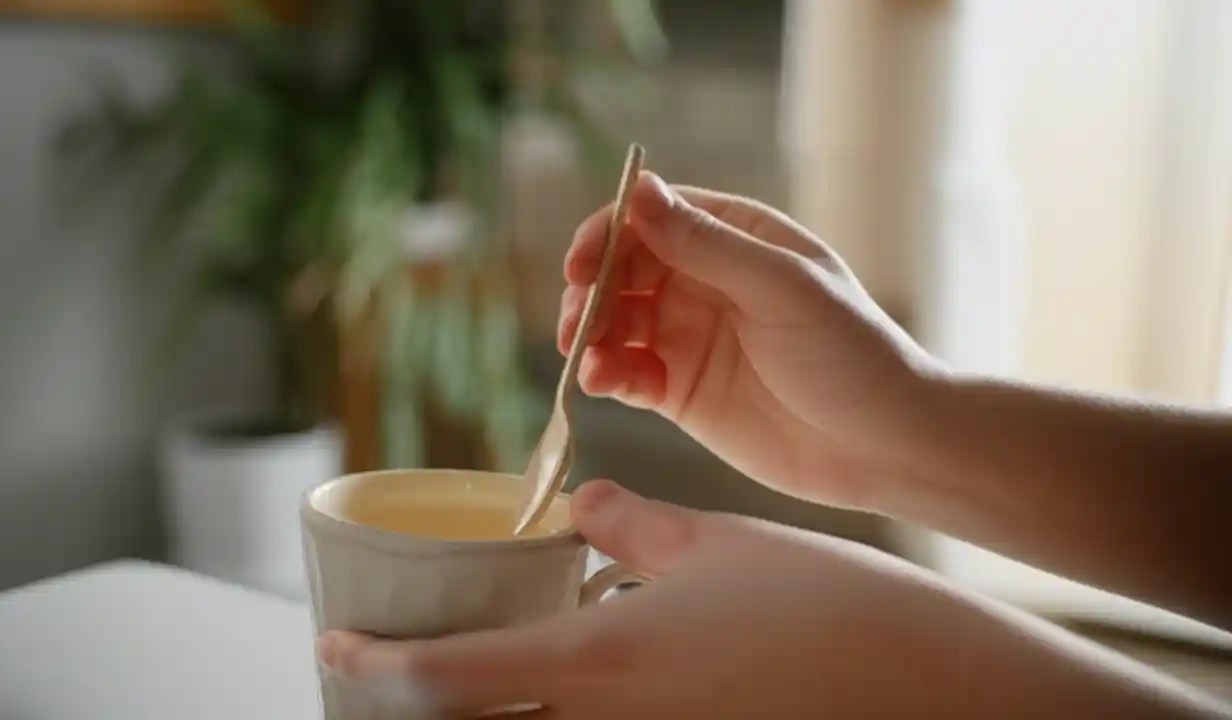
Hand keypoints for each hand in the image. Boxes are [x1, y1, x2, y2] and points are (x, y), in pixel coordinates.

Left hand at [317, 481, 1220, 718]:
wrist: (924, 684)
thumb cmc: (824, 604)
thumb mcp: (716, 542)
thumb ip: (632, 525)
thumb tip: (585, 505)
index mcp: (603, 660)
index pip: (450, 681)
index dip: (377, 667)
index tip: (334, 647)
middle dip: (413, 707)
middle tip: (384, 665)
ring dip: (481, 712)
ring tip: (461, 672)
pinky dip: (552, 712)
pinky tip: (563, 675)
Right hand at [558, 174, 938, 508]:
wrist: (885, 446)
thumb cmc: (852, 354)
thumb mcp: (781, 288)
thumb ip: (707, 244)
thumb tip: (640, 190)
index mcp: (736, 238)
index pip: (651, 217)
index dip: (607, 234)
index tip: (581, 266)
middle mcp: (705, 281)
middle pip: (620, 269)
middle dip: (589, 291)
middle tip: (577, 323)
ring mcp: (689, 337)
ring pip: (613, 321)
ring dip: (588, 334)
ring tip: (586, 359)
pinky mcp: (680, 391)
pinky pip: (625, 373)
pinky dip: (604, 374)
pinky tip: (602, 382)